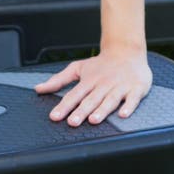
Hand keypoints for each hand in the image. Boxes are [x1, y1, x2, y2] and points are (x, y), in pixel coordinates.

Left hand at [35, 50, 150, 124]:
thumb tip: (38, 88)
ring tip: (93, 120)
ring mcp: (120, 87)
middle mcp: (103, 84)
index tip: (55, 116)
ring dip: (102, 110)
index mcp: (88, 80)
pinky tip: (122, 115)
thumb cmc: (100, 64)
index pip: (74, 95)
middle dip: (81, 111)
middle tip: (72, 122)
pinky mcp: (135, 89)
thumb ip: (58, 80)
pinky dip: (128, 107)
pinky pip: (132, 99)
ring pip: (109, 100)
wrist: (126, 51)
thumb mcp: (77, 68)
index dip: (64, 106)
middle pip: (91, 99)